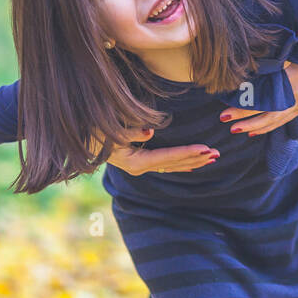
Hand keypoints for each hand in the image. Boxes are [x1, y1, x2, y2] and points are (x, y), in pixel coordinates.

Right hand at [104, 126, 219, 174]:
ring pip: (172, 166)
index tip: (205, 148)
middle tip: (217, 153)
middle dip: (196, 158)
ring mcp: (140, 167)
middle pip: (174, 164)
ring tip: (212, 157)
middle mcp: (139, 168)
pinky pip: (166, 165)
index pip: (167, 157)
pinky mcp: (139, 163)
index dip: (187, 152)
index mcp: (134, 162)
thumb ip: (130, 131)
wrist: (79, 139)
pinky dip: (181, 163)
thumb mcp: (109, 129)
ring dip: (192, 161)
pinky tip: (194, 165)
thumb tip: (151, 131)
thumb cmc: (94, 131)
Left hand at [218, 40, 297, 136]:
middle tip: (224, 120)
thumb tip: (255, 58)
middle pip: (267, 113)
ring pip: (275, 121)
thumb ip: (279, 56)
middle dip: (245, 118)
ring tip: (236, 130)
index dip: (246, 104)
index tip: (227, 106)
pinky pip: (283, 120)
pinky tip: (255, 131)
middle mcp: (296, 98)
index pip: (264, 97)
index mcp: (293, 81)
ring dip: (254, 126)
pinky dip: (268, 127)